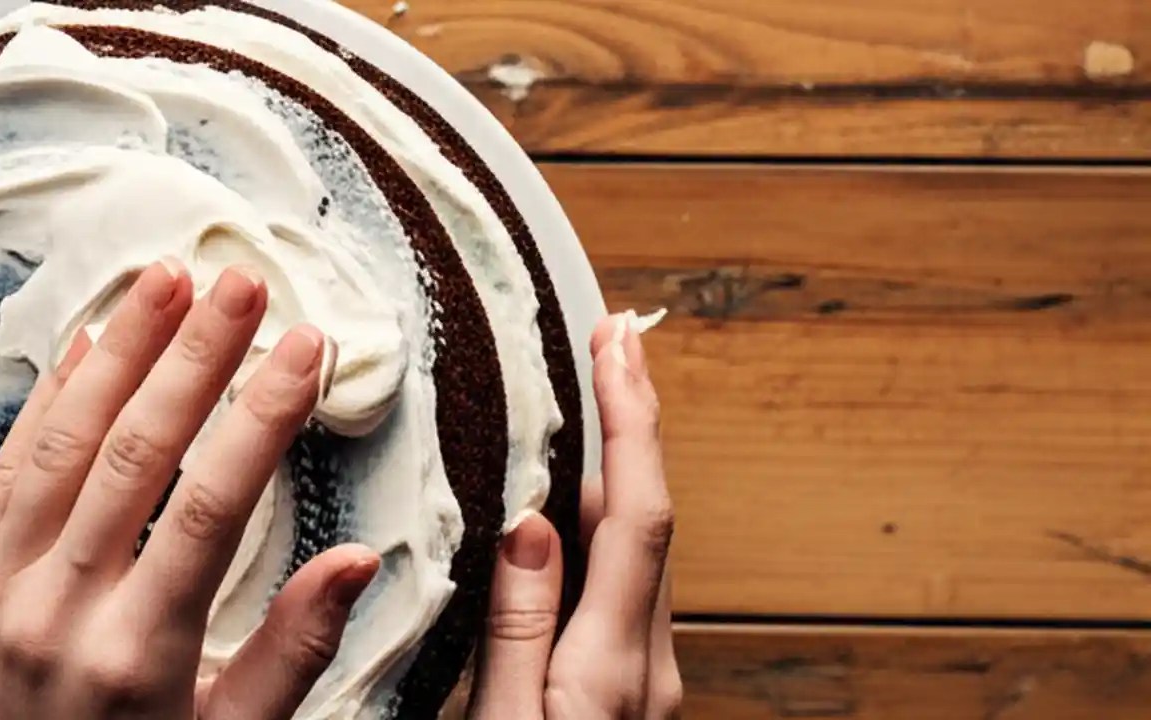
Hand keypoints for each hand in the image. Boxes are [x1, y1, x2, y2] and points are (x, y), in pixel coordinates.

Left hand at [0, 261, 379, 719]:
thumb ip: (292, 650)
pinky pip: (3, 473)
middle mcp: (56, 612)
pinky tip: (88, 345)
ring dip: (120, 353)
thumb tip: (355, 562)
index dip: (263, 416)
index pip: (213, 504)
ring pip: (61, 445)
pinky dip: (47, 401)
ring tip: (169, 281)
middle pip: (136, 453)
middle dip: (196, 356)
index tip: (305, 350)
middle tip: (242, 285)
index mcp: (136, 654)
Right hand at [469, 313, 682, 718]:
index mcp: (614, 663)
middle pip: (646, 516)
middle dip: (632, 420)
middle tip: (612, 339)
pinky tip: (558, 512)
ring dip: (610, 471)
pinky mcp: (631, 685)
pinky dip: (595, 525)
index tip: (618, 344)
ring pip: (631, 548)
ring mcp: (646, 674)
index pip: (639, 515)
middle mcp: (648, 660)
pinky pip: (619, 582)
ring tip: (580, 402)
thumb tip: (530, 526)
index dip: (632, 419)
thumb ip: (517, 632)